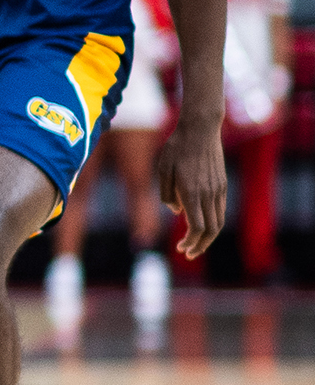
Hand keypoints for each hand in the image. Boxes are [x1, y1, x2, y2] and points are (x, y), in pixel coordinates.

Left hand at [157, 119, 225, 259]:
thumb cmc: (176, 147)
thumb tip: (177, 212)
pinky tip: (202, 225)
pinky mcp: (222, 184)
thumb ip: (167, 194)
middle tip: (188, 254)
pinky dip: (213, 222)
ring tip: (196, 245)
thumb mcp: (163, 169)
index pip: (197, 227)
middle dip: (200, 246)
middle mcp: (208, 193)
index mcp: (191, 192)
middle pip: (210, 230)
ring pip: (218, 221)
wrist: (200, 129)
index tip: (180, 249)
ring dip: (208, 237)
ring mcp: (218, 189)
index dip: (191, 242)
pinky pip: (220, 209)